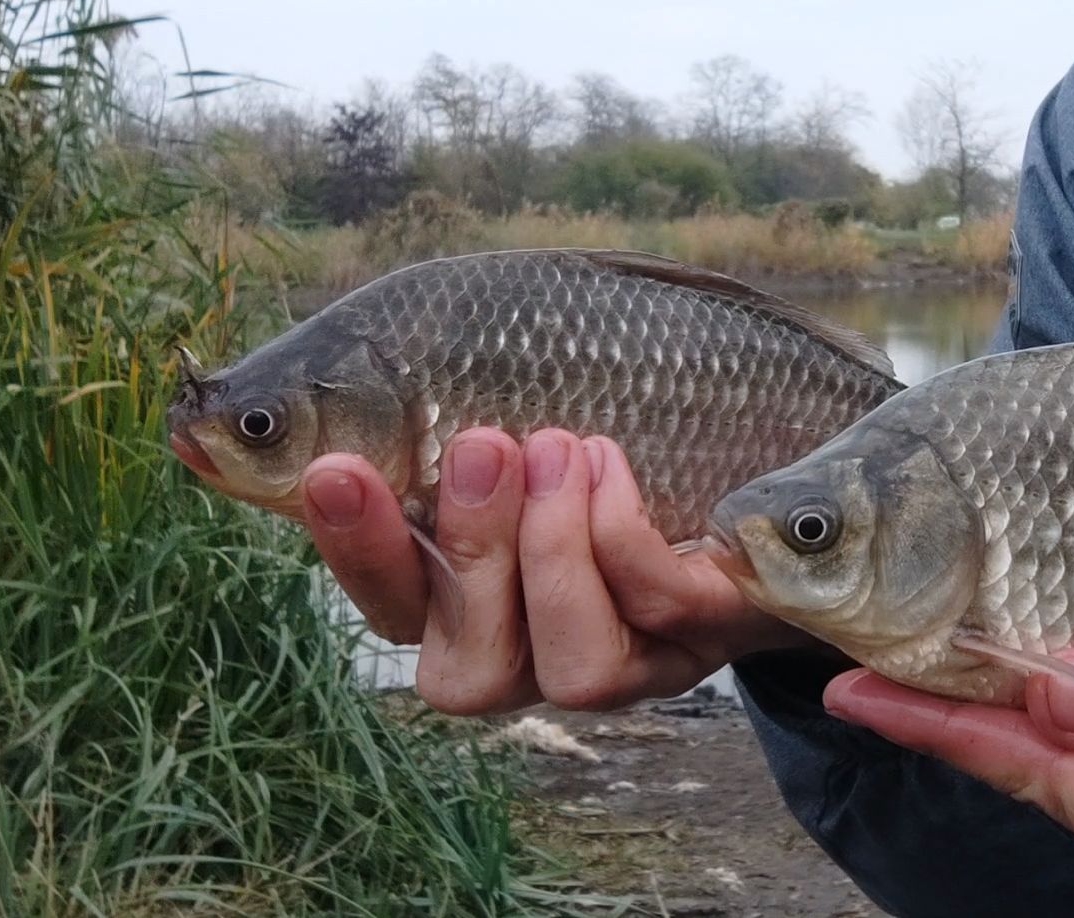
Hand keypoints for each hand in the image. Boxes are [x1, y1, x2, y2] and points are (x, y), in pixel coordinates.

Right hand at [299, 427, 813, 714]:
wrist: (771, 445)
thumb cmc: (622, 412)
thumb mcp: (515, 402)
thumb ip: (424, 413)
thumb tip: (302, 397)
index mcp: (476, 603)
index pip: (392, 609)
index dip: (355, 551)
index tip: (335, 468)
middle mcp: (547, 654)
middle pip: (469, 675)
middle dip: (469, 553)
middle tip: (484, 443)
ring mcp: (637, 657)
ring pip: (572, 670)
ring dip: (554, 551)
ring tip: (557, 447)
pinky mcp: (714, 632)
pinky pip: (657, 608)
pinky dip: (621, 532)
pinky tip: (608, 462)